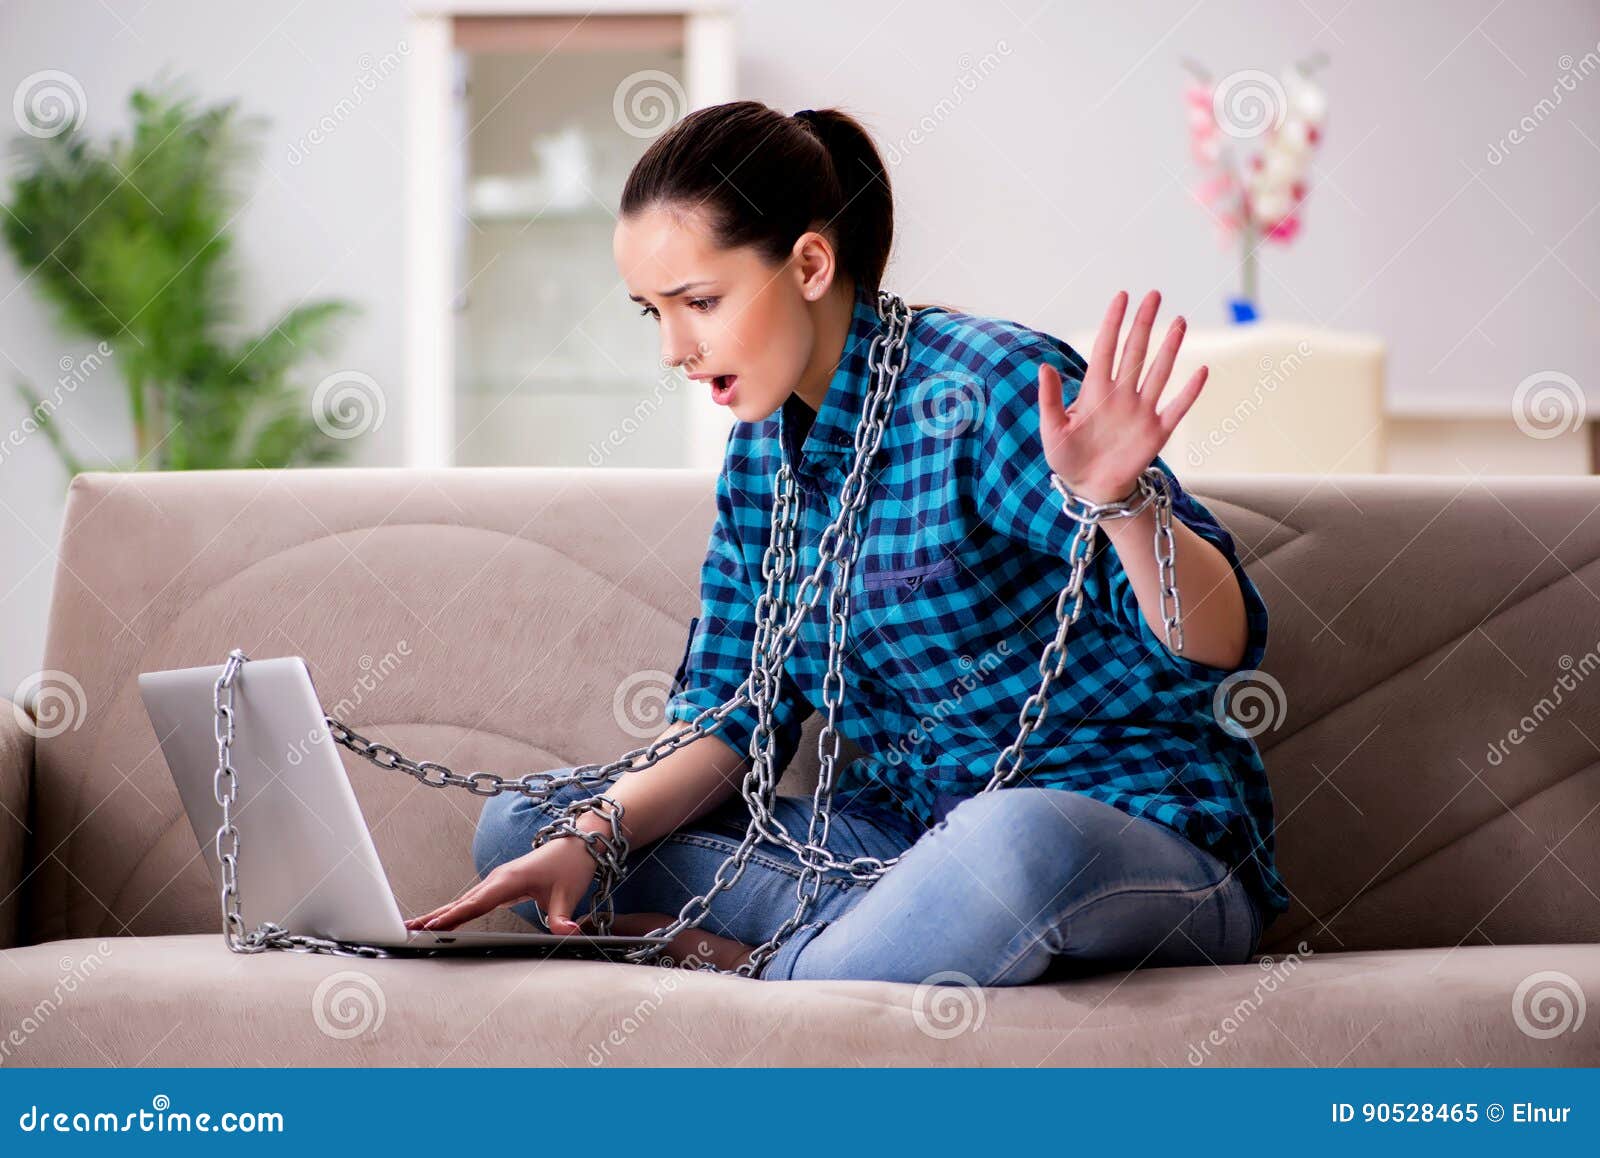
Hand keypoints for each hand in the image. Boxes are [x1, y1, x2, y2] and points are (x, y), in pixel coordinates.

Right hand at [405, 832, 599, 933]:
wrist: (578, 844)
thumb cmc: (570, 866)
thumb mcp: (569, 895)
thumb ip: (563, 918)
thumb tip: (568, 932)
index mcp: (510, 880)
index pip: (477, 903)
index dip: (454, 916)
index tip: (432, 926)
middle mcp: (498, 878)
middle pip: (461, 901)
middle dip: (434, 916)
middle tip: (407, 929)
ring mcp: (497, 880)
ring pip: (463, 900)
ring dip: (439, 913)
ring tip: (413, 927)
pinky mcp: (500, 884)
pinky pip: (472, 900)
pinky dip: (453, 910)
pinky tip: (440, 920)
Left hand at [1038, 289, 1208, 504]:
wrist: (1089, 488)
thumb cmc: (1067, 458)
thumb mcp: (1052, 430)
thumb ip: (1049, 399)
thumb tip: (1043, 367)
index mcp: (1095, 391)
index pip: (1106, 348)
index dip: (1113, 323)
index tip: (1122, 296)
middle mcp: (1121, 395)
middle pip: (1135, 352)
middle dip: (1144, 323)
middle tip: (1154, 295)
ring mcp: (1141, 411)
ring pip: (1158, 373)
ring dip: (1170, 348)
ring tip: (1179, 321)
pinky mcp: (1156, 432)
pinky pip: (1176, 408)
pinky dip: (1189, 392)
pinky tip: (1200, 371)